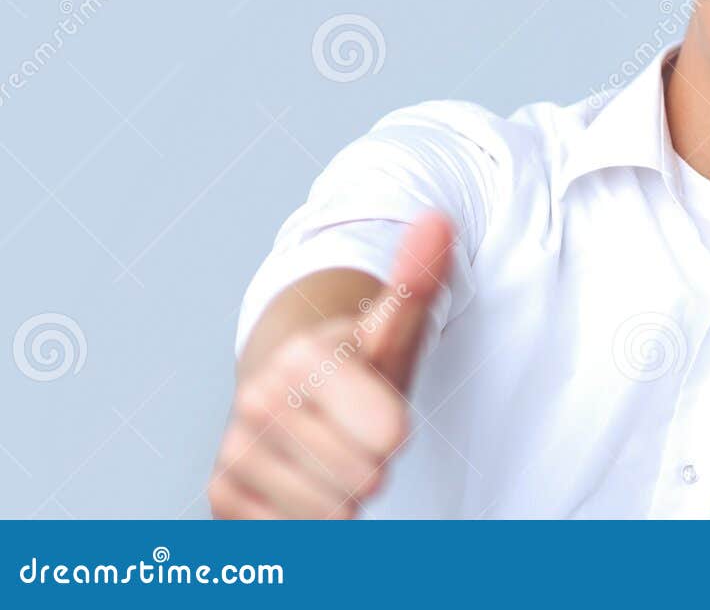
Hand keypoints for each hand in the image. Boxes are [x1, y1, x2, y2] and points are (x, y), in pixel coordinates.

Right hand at [207, 213, 453, 518]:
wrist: (289, 388)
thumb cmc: (358, 363)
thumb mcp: (395, 325)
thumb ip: (418, 279)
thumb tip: (439, 221)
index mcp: (306, 357)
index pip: (389, 436)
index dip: (395, 428)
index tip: (376, 405)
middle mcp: (260, 398)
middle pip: (366, 479)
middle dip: (372, 463)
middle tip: (352, 433)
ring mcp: (236, 447)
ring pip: (333, 514)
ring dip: (345, 494)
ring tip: (330, 455)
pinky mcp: (222, 493)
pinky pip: (294, 536)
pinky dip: (310, 519)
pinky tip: (302, 482)